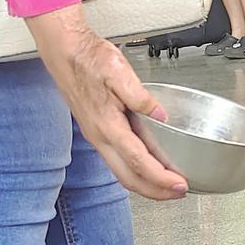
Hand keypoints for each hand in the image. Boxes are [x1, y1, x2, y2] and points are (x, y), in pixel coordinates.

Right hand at [27, 5, 187, 201]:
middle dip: (155, 191)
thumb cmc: (89, 59)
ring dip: (145, 182)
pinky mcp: (97, 130)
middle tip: (178, 193)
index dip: (161, 178)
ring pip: (121, 171)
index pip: (138, 162)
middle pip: (128, 178)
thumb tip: (159, 114)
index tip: (179, 185)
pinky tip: (148, 163)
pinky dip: (135, 169)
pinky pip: (117, 160)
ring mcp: (97, 135)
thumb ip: (140, 96)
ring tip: (167, 183)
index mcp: (107, 125)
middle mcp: (100, 136)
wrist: (64, 52)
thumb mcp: (118, 72)